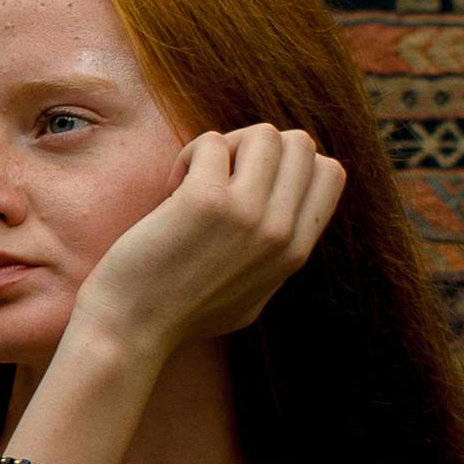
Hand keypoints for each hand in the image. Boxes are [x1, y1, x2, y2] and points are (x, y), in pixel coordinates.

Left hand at [81, 122, 346, 359]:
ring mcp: (247, 215)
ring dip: (226, 147)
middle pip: (301, 144)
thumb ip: (278, 252)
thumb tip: (289, 206)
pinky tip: (172, 189)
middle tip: (223, 177)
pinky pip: (211, 141)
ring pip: (264, 134)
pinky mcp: (205, 201)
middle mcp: (280, 232)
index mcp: (295, 252)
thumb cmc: (184, 310)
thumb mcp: (256, 291)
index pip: (330, 172)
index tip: (253, 185)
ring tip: (198, 180)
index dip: (291, 164)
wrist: (133, 328)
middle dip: (258, 148)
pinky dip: (188, 156)